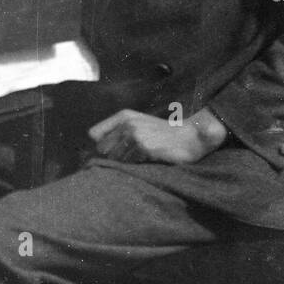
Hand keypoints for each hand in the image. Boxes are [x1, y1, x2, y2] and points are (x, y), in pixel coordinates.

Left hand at [88, 108, 227, 165]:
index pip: (94, 134)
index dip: (101, 146)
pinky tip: (148, 160)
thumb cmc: (162, 135)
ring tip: (142, 159)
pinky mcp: (144, 147)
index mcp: (123, 116)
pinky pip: (129, 164)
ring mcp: (135, 135)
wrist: (191, 136)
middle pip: (102, 150)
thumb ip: (116, 133)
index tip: (111, 152)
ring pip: (115, 159)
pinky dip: (136, 166)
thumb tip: (92, 149)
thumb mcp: (138, 125)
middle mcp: (127, 123)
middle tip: (130, 158)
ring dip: (125, 163)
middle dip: (112, 157)